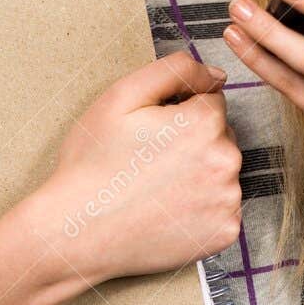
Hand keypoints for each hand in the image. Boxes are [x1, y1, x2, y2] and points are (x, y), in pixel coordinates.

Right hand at [23, 49, 242, 293]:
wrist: (76, 231)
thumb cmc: (94, 162)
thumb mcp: (123, 96)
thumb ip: (176, 70)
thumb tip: (217, 75)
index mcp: (205, 123)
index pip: (211, 102)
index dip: (180, 113)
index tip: (152, 133)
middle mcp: (227, 161)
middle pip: (220, 137)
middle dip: (193, 142)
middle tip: (150, 162)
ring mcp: (227, 201)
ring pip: (221, 173)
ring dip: (200, 175)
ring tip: (156, 189)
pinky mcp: (224, 234)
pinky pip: (221, 209)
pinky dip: (202, 210)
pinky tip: (168, 213)